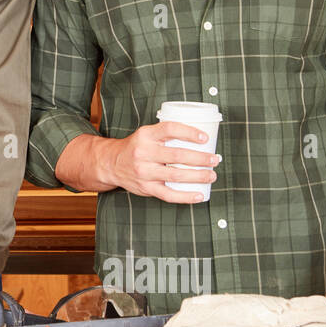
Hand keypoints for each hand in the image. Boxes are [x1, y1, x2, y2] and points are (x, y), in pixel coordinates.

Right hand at [104, 121, 218, 203]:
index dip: (189, 133)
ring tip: (211, 175)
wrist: (111, 164)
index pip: (169, 129)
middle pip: (177, 156)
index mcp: (145, 135)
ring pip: (176, 176)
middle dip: (200, 159)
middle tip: (214, 159)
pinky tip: (199, 195)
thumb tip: (199, 140)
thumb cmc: (136, 148)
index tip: (205, 138)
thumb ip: (166, 135)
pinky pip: (169, 195)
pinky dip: (186, 196)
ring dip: (198, 176)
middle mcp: (143, 153)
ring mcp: (144, 172)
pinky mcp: (146, 187)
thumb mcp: (146, 134)